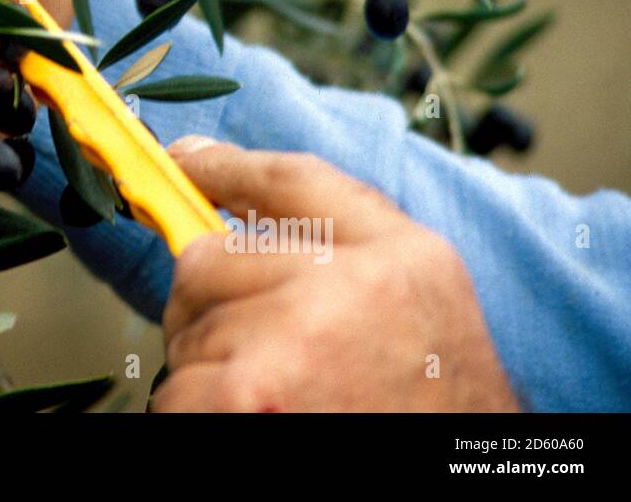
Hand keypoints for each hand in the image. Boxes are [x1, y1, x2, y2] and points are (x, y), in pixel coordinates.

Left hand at [153, 136, 518, 411]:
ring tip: (276, 399)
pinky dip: (195, 411)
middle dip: (212, 307)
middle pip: (209, 258)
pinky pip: (175, 387)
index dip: (225, 169)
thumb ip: (346, 252)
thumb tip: (228, 205)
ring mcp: (296, 336)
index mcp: (403, 259)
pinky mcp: (248, 391)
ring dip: (209, 368)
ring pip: (186, 327)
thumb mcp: (421, 312)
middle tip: (261, 358)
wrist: (455, 489)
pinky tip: (251, 420)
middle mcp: (351, 285)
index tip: (184, 162)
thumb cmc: (428, 409)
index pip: (292, 182)